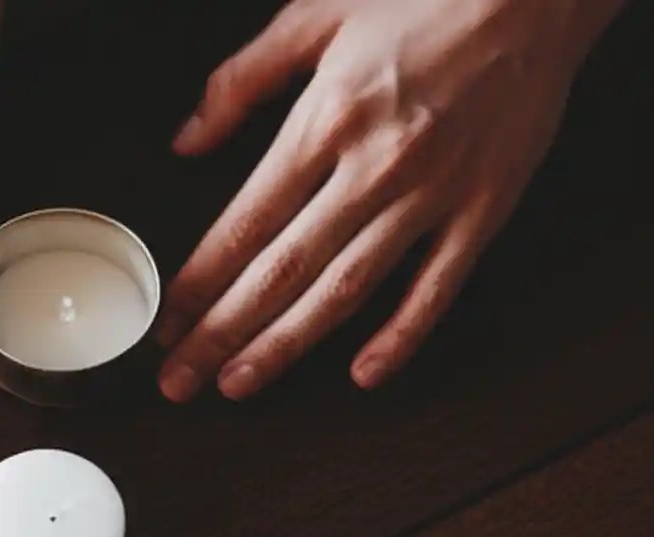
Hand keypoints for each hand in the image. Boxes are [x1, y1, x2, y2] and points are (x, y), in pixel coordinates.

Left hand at [157, 0, 621, 401]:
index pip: (246, 222)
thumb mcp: (314, 15)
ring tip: (239, 383)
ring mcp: (433, 195)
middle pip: (282, 271)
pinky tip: (363, 373)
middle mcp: (374, 167)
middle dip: (222, 333)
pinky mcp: (485, 210)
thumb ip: (240, 81)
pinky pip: (438, 288)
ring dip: (285, 346)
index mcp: (326, 119)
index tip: (168, 318)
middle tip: (180, 378)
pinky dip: (401, 336)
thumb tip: (187, 140)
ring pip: (345, 290)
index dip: (200, 279)